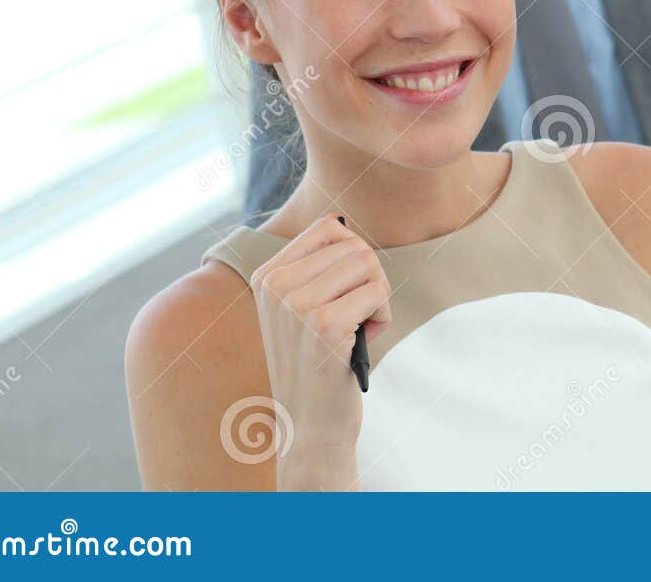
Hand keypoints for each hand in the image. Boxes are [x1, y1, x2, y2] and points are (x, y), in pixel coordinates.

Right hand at [249, 214, 391, 483]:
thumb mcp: (302, 309)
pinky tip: (365, 338)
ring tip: (362, 325)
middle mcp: (275, 285)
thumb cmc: (317, 361)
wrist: (309, 423)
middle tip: (361, 313)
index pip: (329, 227)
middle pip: (355, 247)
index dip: (355, 253)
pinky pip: (378, 293)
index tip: (348, 288)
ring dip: (379, 296)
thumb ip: (316, 269)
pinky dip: (383, 315)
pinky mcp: (324, 325)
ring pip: (369, 265)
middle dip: (372, 278)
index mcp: (267, 275)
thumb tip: (345, 227)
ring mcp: (297, 304)